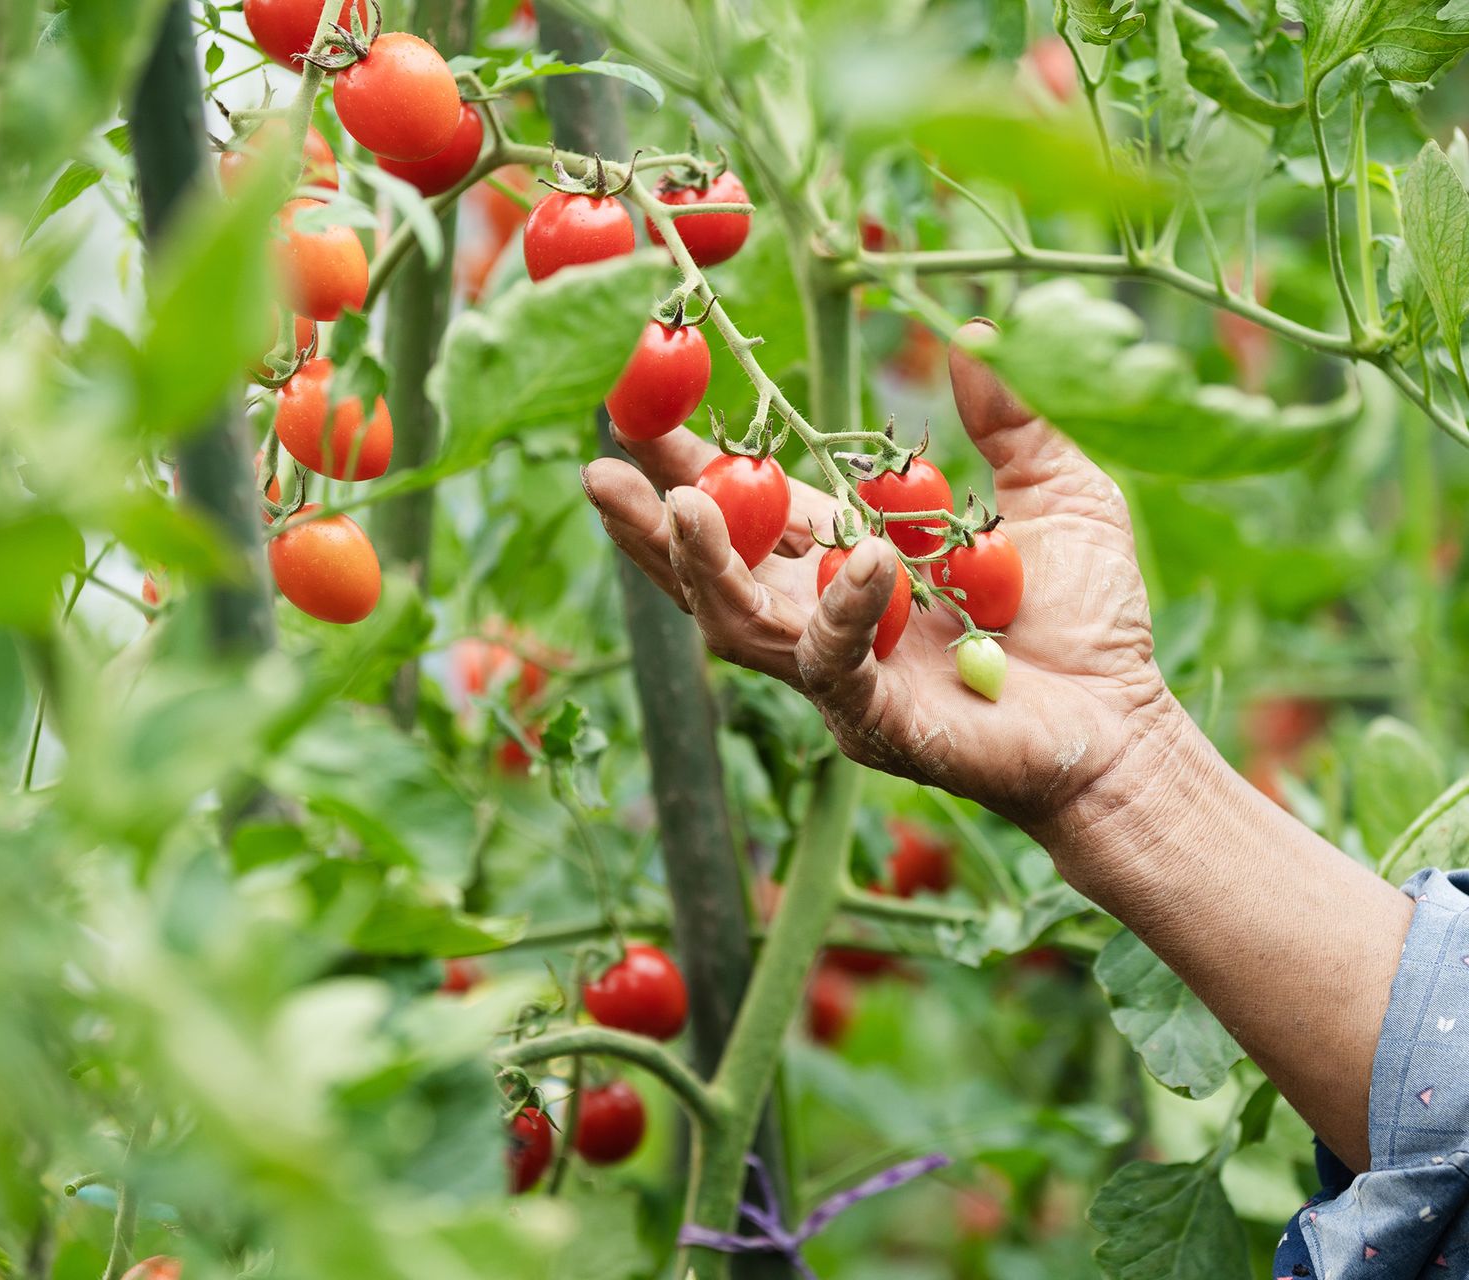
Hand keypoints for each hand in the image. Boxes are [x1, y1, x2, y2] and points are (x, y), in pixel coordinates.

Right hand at [580, 319, 1175, 834]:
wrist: (1124, 724)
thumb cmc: (1084, 617)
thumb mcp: (1053, 491)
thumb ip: (1008, 417)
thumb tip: (970, 329)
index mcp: (844, 559)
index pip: (749, 508)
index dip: (692, 463)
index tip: (642, 406)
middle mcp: (820, 616)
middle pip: (709, 572)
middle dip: (650, 524)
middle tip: (600, 464)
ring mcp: (837, 674)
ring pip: (739, 624)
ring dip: (701, 567)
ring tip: (682, 502)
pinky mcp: (872, 720)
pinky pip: (833, 662)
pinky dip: (839, 608)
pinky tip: (861, 555)